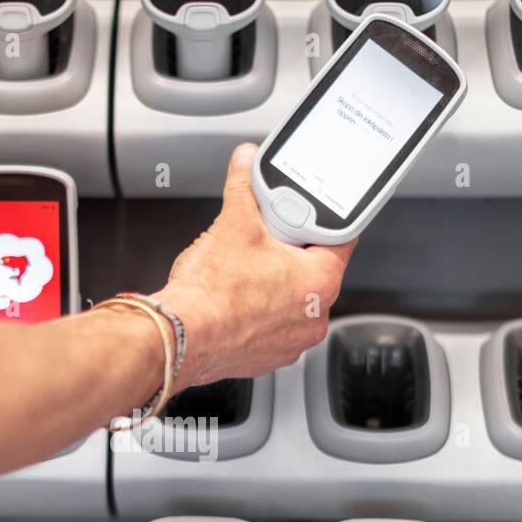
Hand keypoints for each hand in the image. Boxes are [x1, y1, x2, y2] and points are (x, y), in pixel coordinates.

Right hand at [156, 143, 355, 385]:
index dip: (320, 221)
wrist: (180, 336)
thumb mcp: (233, 222)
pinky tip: (235, 301)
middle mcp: (314, 318)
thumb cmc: (211, 293)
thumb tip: (245, 164)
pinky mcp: (268, 357)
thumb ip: (244, 186)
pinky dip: (258, 314)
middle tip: (264, 242)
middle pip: (313, 272)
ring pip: (292, 303)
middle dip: (291, 254)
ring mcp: (292, 343)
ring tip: (245, 275)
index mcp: (321, 282)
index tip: (307, 216)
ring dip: (275, 287)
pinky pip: (272, 328)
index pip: (340, 239)